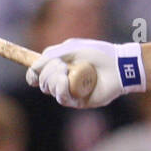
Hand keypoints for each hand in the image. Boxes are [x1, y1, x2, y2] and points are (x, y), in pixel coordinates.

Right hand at [26, 38, 142, 108]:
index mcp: (60, 66)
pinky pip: (62, 98)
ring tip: (65, 71)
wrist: (118, 64)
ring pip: (50, 90)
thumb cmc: (97, 53)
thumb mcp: (70, 48)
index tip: (34, 72)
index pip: (38, 74)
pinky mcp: (79, 102)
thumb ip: (49, 55)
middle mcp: (64, 80)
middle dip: (47, 72)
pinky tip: (65, 80)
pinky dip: (61, 88)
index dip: (32, 74)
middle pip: (42, 82)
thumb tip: (33, 68)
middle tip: (61, 64)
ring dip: (53, 79)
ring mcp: (72, 91)